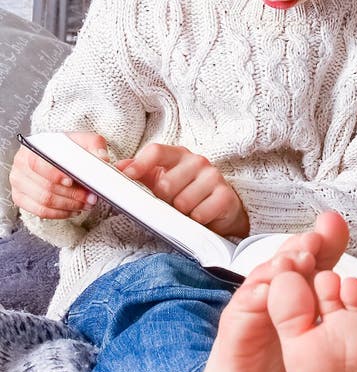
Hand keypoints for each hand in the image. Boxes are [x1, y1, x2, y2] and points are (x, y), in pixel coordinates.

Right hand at [10, 131, 108, 219]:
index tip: (72, 181)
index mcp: (34, 147)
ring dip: (69, 206)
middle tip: (91, 197)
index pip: (38, 163)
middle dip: (72, 195)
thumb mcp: (85, 141)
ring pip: (43, 201)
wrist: (60, 157)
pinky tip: (74, 210)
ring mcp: (19, 182)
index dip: (54, 174)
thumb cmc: (71, 150)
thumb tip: (102, 158)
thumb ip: (95, 146)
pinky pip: (40, 211)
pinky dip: (60, 213)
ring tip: (86, 204)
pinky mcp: (20, 197)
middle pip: (45, 186)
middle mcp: (21, 163)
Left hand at [115, 143, 249, 239]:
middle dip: (164, 201)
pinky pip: (199, 214)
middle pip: (165, 184)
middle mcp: (197, 161)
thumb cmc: (186, 192)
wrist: (222, 209)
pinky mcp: (225, 195)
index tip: (127, 176)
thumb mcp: (161, 180)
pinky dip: (196, 220)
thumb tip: (117, 167)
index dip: (140, 164)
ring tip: (187, 210)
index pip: (156, 151)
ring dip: (181, 213)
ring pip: (182, 202)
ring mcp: (213, 176)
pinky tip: (200, 216)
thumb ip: (139, 172)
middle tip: (171, 203)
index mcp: (178, 155)